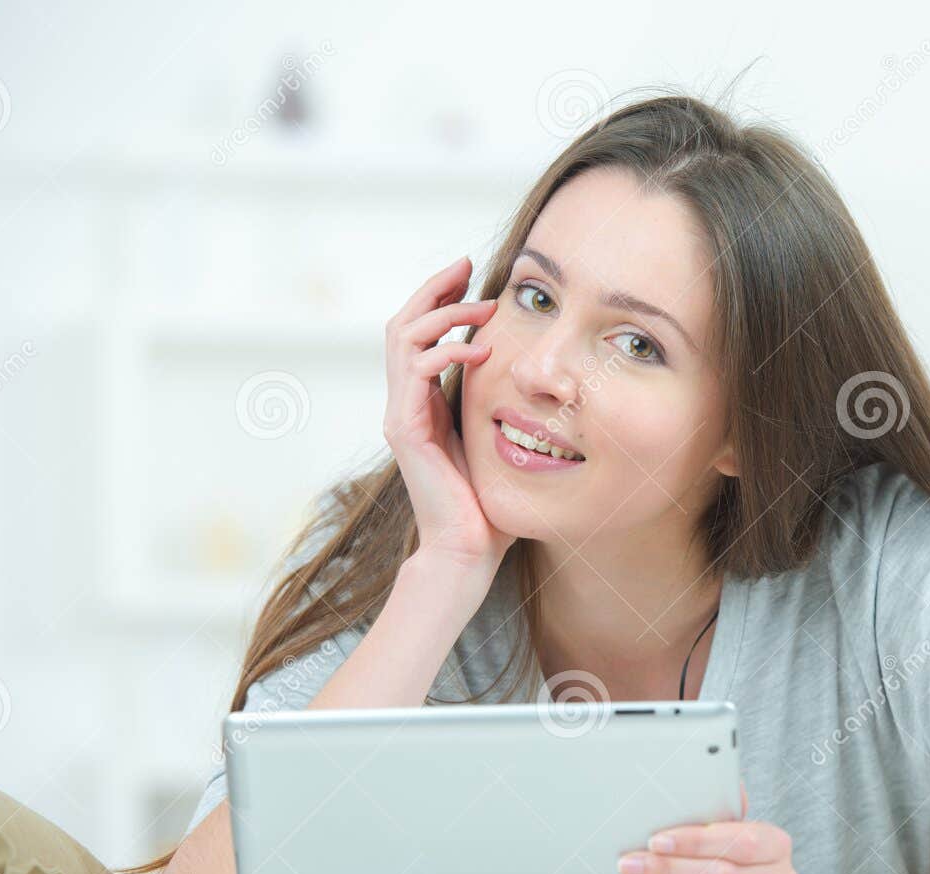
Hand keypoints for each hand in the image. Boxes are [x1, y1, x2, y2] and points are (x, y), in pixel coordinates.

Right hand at [383, 256, 513, 570]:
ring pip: (403, 339)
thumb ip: (497, 407)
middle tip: (468, 267)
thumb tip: (529, 376)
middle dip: (434, 290)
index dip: (439, 299)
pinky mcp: (405, 431)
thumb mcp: (496, 440)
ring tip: (482, 308)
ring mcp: (401, 415)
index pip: (418, 335)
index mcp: (422, 404)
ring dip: (442, 314)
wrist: (469, 550)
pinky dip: (446, 352)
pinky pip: (415, 372)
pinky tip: (480, 350)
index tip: (471, 275)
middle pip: (401, 325)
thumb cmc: (489, 503)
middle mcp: (404, 404)